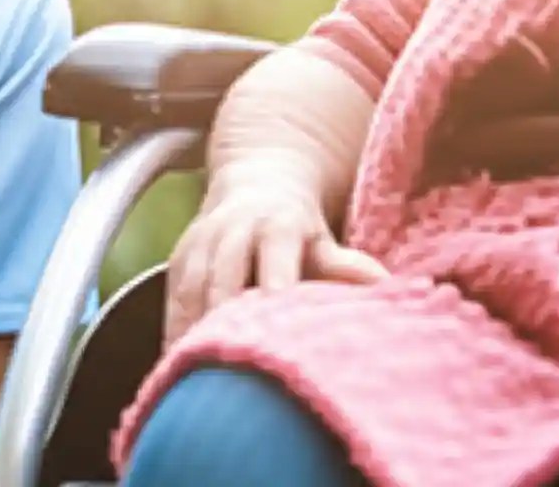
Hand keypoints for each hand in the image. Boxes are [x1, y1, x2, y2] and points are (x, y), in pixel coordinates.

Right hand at [165, 162, 387, 345]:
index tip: (275, 317)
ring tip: (202, 374)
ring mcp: (201, 243)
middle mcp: (233, 228)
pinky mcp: (178, 260)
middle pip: (224, 275)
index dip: (273, 281)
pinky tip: (182, 366)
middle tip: (232, 363)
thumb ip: (344, 265)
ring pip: (193, 289)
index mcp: (276, 223)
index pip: (274, 253)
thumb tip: (383, 284)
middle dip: (224, 317)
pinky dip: (177, 332)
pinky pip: (174, 300)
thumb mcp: (322, 241)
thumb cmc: (297, 228)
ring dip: (195, 331)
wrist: (255, 183)